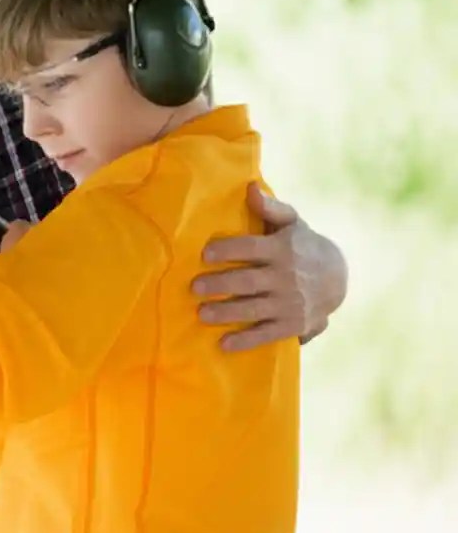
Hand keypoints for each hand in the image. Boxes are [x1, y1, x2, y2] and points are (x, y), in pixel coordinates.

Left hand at [194, 183, 348, 351]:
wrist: (339, 278)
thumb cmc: (303, 245)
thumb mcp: (293, 223)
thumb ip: (270, 208)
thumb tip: (250, 187)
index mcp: (282, 250)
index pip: (251, 249)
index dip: (229, 250)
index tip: (205, 254)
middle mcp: (286, 277)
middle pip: (248, 281)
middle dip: (221, 285)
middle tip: (194, 287)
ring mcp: (289, 303)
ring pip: (254, 309)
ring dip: (227, 313)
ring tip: (202, 314)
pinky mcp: (292, 324)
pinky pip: (267, 333)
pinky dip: (246, 341)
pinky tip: (224, 344)